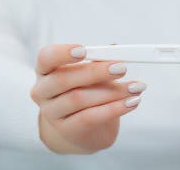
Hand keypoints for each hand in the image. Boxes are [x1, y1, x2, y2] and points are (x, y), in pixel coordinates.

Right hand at [30, 43, 146, 153]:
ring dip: (112, 91)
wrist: (82, 128)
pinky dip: (114, 108)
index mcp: (45, 70)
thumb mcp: (90, 72)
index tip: (84, 49)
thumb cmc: (85, 90)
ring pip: (79, 99)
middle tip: (122, 67)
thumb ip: (99, 59)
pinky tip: (131, 102)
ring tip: (136, 87)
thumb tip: (115, 48)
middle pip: (63, 79)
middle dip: (95, 72)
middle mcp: (43, 91)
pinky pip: (90, 117)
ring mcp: (52, 113)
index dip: (62, 53)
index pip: (46, 57)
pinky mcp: (66, 130)